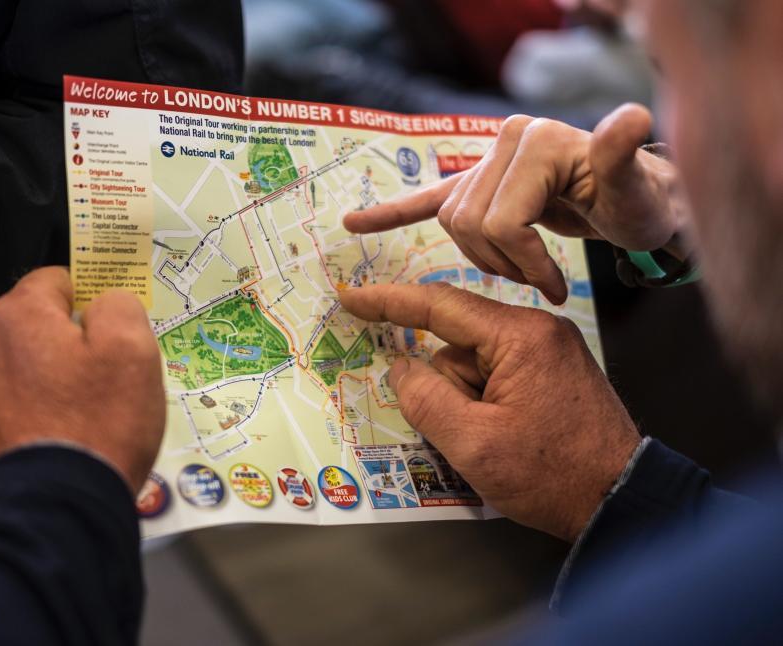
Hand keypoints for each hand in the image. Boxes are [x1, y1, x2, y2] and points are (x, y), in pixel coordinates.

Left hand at [0, 267, 165, 493]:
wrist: (56, 508)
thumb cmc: (99, 420)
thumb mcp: (132, 349)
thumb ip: (120, 307)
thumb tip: (105, 304)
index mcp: (17, 316)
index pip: (58, 279)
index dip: (93, 296)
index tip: (118, 327)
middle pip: (42, 325)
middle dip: (77, 340)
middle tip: (114, 373)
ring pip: (32, 366)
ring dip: (60, 378)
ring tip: (95, 412)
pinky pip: (21, 404)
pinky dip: (45, 411)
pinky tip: (71, 436)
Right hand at [340, 283, 640, 540]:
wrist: (622, 500)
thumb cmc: (553, 475)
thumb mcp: (473, 443)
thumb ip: (426, 398)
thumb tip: (401, 367)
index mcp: (520, 336)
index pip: (440, 305)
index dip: (388, 301)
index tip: (351, 297)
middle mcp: (537, 330)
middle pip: (456, 346)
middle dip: (449, 390)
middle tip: (475, 436)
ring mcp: (548, 350)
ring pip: (473, 366)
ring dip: (468, 404)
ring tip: (500, 443)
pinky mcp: (552, 372)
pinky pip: (495, 376)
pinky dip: (485, 406)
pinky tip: (509, 438)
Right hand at [344, 104, 687, 303]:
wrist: (638, 203)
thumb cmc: (641, 207)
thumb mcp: (638, 192)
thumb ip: (625, 157)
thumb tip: (630, 118)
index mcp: (534, 141)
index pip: (499, 220)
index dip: (523, 264)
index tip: (553, 289)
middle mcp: (506, 140)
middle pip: (470, 224)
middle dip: (502, 263)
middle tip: (541, 280)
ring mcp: (489, 160)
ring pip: (454, 225)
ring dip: (484, 258)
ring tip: (525, 268)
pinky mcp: (480, 181)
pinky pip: (426, 200)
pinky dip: (392, 213)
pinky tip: (353, 223)